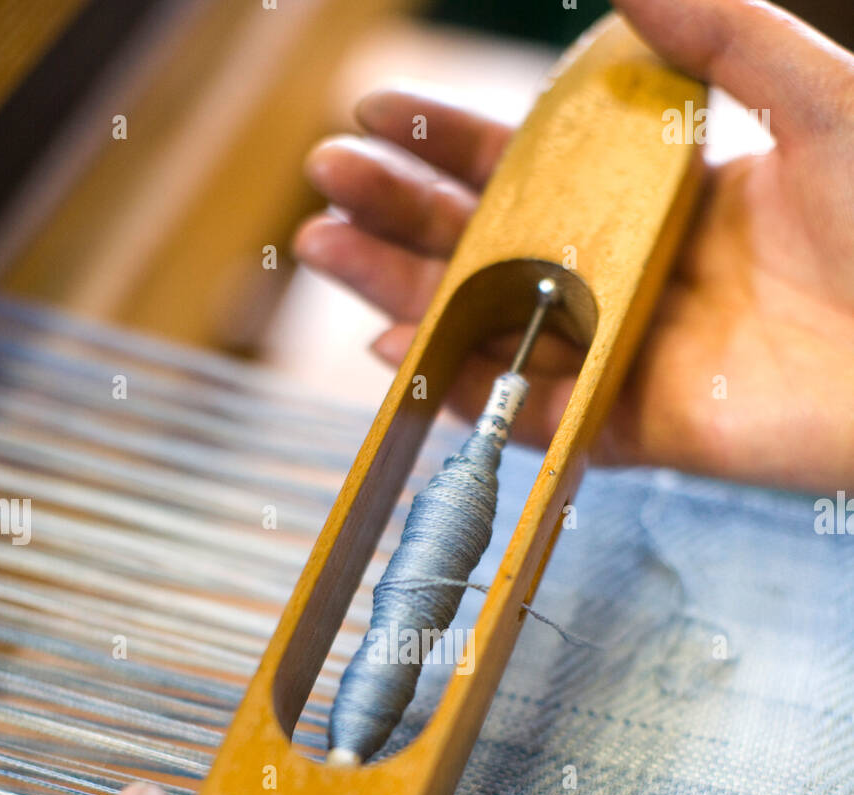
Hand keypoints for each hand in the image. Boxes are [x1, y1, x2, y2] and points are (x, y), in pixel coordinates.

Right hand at [294, 0, 853, 492]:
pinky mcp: (639, 424)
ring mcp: (628, 350)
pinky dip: (464, 389)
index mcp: (658, 194)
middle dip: (401, 211)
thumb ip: (718, 36)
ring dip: (404, 292)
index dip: (449, 137)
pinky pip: (532, 413)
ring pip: (492, 325)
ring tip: (321, 250)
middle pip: (490, 243)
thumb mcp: (814, 96)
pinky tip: (394, 353)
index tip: (378, 106)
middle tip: (324, 181)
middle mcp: (629, 272)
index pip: (528, 161)